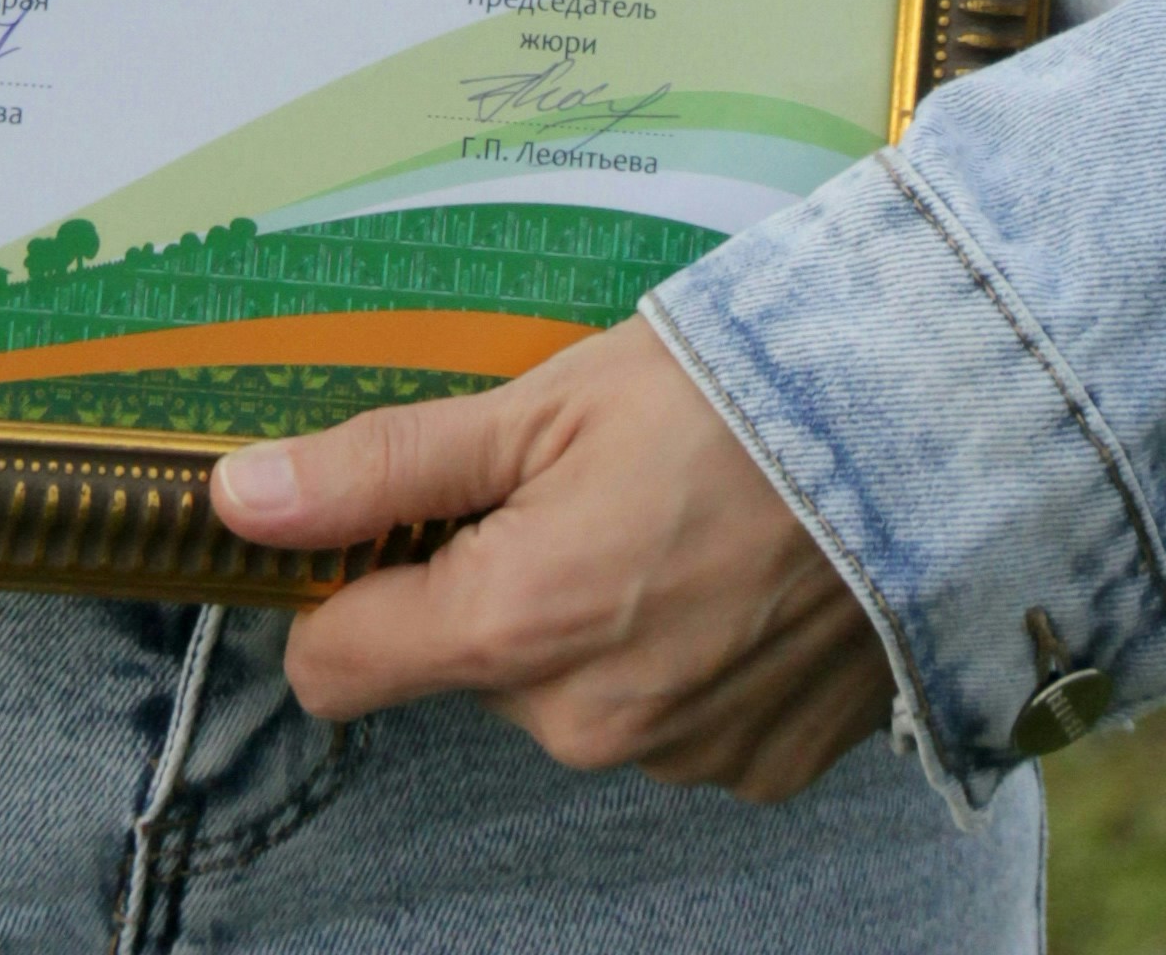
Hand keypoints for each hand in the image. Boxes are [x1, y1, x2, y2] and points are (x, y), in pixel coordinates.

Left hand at [209, 318, 894, 801]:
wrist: (927, 437)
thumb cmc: (730, 395)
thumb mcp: (538, 401)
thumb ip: (381, 467)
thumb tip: (239, 499)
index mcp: (511, 627)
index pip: (336, 665)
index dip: (343, 590)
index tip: (390, 528)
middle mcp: (581, 723)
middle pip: (467, 665)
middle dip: (497, 585)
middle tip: (582, 483)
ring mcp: (676, 758)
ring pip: (570, 692)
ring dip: (594, 620)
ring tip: (675, 516)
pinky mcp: (757, 771)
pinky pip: (669, 720)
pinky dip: (682, 655)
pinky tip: (734, 574)